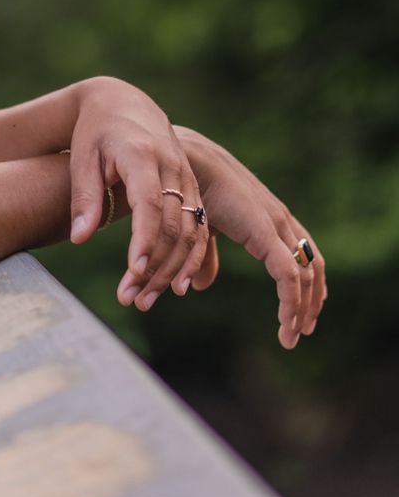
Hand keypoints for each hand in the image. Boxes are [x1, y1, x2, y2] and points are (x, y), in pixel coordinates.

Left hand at [68, 76, 208, 311]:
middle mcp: (171, 166)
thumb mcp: (82, 157)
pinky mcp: (192, 188)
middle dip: (155, 265)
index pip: (149, 203)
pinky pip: (198, 227)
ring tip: (147, 299)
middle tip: (130, 298)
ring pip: (190, 230)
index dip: (145, 239)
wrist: (123, 103)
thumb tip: (78, 238)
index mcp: (142, 155)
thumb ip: (84, 196)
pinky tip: (178, 286)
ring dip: (172, 269)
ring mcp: (186, 177)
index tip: (135, 271)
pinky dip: (191, 258)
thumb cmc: (95, 131)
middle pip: (172, 224)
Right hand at [176, 126, 326, 349]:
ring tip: (293, 334)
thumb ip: (206, 256)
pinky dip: (291, 302)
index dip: (305, 285)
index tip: (299, 314)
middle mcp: (279, 218)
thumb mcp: (200, 228)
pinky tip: (286, 324)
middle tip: (303, 329)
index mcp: (268, 216)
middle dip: (311, 300)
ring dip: (303, 307)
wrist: (184, 162)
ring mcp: (275, 223)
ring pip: (305, 274)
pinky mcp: (264, 231)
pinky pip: (288, 275)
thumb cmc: (189, 188)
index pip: (302, 254)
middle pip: (311, 264)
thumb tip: (202, 286)